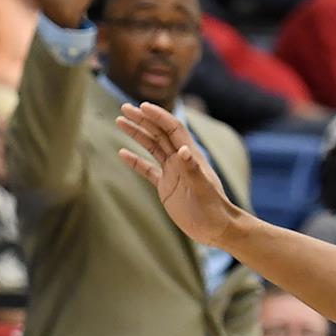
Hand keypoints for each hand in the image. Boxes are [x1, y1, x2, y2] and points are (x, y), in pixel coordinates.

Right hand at [115, 101, 237, 246]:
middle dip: (142, 119)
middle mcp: (180, 159)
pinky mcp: (166, 186)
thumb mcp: (203, 189)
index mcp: (190, 155)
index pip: (172, 129)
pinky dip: (135, 161)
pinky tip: (122, 153)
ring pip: (152, 147)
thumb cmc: (213, 209)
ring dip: (136, 134)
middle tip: (124, 108)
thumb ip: (193, 170)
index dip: (158, 116)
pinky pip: (147, 169)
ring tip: (120, 121)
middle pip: (159, 133)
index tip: (142, 107)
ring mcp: (172, 172)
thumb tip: (183, 150)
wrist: (215, 228)